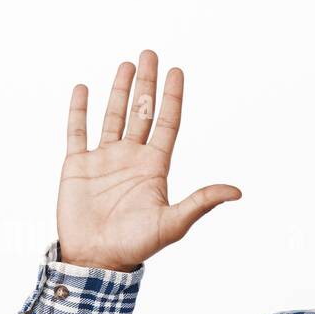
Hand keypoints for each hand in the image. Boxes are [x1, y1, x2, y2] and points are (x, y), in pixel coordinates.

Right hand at [56, 49, 240, 271]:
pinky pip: (77, 132)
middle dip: (147, 84)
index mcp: (154, 167)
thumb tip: (237, 191)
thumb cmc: (136, 246)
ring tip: (127, 64)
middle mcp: (131, 158)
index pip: (167, 123)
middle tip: (151, 53)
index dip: (172, 97)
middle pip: (142, 112)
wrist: (96, 260)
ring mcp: (104, 160)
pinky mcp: (77, 166)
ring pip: (113, 116)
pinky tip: (83, 89)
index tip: (177, 71)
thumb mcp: (173, 223)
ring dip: (119, 90)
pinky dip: (79, 110)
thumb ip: (201, 202)